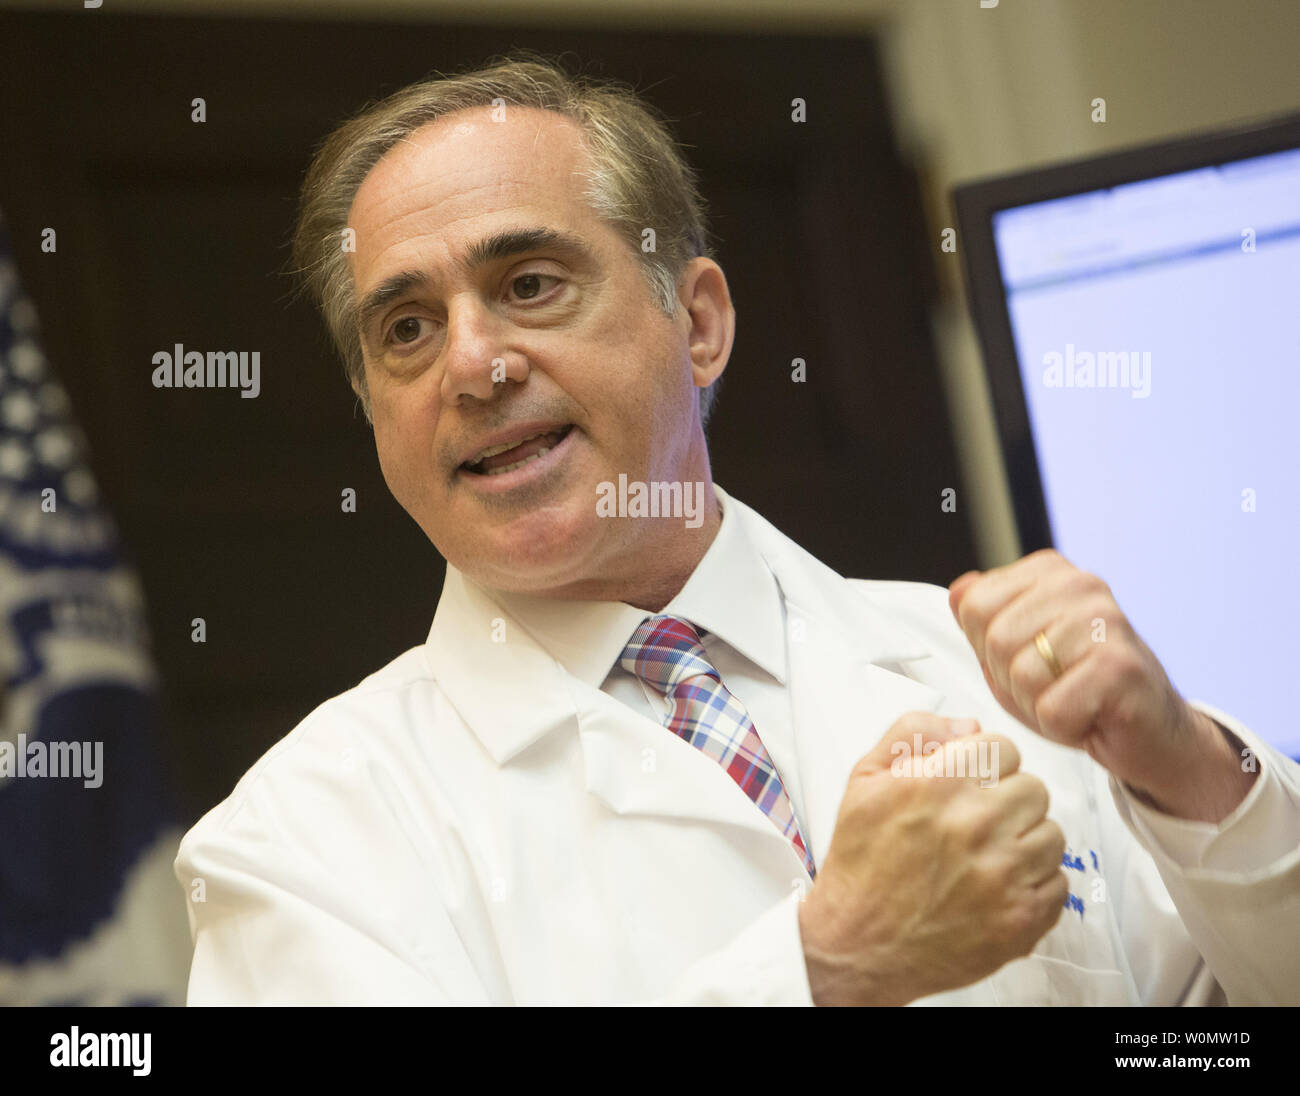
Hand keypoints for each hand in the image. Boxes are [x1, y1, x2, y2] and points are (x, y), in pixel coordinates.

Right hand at [798, 712, 1067, 1005]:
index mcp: (937, 784)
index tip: (972, 782)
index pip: (1003, 747)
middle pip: (1033, 788)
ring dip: (1024, 841)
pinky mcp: (1021, 919)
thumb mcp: (864, 780)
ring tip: (988, 856)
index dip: (986, 763)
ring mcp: (1003, 874)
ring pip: (1051, 834)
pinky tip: (999, 887)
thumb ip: (912, 734)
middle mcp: (975, 824)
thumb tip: (968, 723)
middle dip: (1008, 799)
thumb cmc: (861, 863)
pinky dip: (1034, 885)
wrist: (858, 945)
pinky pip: (1059, 883)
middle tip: (978, 821)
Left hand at [948, 548, 1254, 820]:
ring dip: (1037, 705)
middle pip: (995, 639)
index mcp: (1050, 572)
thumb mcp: (1013, 650)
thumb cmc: (1078, 691)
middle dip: (1011, 681)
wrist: (1152, 732)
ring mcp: (1105, 621)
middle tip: (1052, 688)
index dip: (987, 650)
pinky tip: (1090, 717)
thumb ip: (981, 619)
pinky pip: (1052, 709)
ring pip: (1022, 675)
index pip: (972, 606)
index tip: (1027, 659)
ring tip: (1072, 700)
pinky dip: (1062, 728)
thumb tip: (960, 590)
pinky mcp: (1121, 666)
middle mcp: (1080, 584)